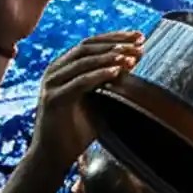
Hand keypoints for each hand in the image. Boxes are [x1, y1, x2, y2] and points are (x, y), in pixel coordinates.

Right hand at [30, 31, 143, 162]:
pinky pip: (79, 82)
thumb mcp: (99, 99)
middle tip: (139, 41)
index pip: (91, 43)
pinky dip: (99, 75)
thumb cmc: (78, 129)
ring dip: (109, 56)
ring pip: (83, 61)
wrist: (55, 156)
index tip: (140, 36)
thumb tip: (133, 59)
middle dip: (116, 42)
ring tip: (131, 55)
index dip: (115, 37)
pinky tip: (117, 72)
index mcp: (65, 67)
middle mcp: (56, 70)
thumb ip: (110, 80)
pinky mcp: (53, 99)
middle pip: (88, 47)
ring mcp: (52, 83)